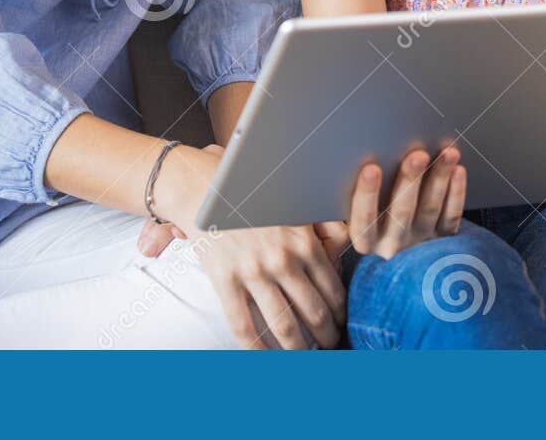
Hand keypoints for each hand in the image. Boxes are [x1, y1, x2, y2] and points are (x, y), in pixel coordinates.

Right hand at [153, 143, 346, 349]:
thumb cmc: (251, 194)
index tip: (341, 322)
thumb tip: (342, 248)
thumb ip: (322, 226)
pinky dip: (257, 350)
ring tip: (303, 358)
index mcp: (304, 240)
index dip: (340, 312)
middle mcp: (282, 259)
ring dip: (298, 349)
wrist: (203, 187)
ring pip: (284, 325)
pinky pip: (244, 326)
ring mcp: (253, 272)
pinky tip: (264, 359)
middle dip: (326, 335)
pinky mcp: (225, 280)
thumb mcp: (294, 202)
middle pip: (314, 312)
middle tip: (329, 345)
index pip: (332, 288)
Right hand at [347, 145, 466, 258]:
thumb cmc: (370, 221)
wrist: (400, 259)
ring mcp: (419, 244)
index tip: (371, 168)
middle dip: (410, 181)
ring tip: (447, 153)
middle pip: (401, 213)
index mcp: (365, 240)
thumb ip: (346, 199)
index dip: (367, 194)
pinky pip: (451, 217)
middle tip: (418, 154)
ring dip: (439, 179)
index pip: (364, 219)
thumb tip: (340, 162)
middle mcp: (391, 245)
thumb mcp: (354, 217)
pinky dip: (456, 193)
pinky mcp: (442, 241)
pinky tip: (458, 170)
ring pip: (430, 210)